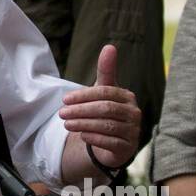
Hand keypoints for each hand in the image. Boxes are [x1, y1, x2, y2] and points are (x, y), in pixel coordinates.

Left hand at [58, 45, 141, 169]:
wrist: (111, 141)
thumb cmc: (105, 111)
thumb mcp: (103, 90)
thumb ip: (106, 70)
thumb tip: (110, 46)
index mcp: (127, 97)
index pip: (105, 93)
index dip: (84, 95)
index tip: (64, 99)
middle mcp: (134, 114)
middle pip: (105, 109)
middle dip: (81, 110)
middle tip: (61, 113)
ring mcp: (133, 132)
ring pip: (107, 126)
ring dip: (83, 124)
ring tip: (67, 124)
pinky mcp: (128, 148)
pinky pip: (110, 142)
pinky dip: (94, 138)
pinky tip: (81, 135)